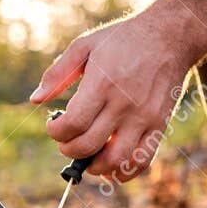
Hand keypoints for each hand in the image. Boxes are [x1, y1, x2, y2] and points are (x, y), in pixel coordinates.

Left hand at [30, 11, 199, 181]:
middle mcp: (124, 104)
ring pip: (115, 160)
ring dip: (94, 166)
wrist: (170, 36)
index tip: (54, 126)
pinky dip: (124, 172)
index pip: (73, 124)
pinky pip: (142, 161)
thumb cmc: (123, 40)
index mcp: (102, 84)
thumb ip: (58, 73)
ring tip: (88, 156)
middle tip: (67, 141)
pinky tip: (111, 164)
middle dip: (69, 150)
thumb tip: (35, 99)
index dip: (56, 132)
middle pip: (89, 145)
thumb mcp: (85, 46)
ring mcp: (144, 117)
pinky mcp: (160, 125)